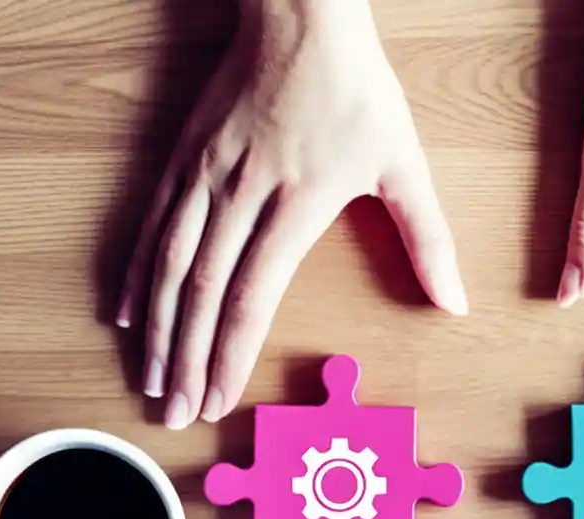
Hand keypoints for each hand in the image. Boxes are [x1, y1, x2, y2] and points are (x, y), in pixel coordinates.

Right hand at [116, 0, 466, 428]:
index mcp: (297, 204)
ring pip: (169, 264)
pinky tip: (128, 312)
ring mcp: (206, 176)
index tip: (219, 399)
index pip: (252, 296)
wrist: (301, 16)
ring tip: (149, 379)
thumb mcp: (404, 163)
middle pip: (202, 293)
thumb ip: (428, 238)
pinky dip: (136, 272)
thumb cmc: (357, 90)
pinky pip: (153, 224)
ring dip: (157, 329)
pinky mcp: (185, 156)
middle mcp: (242, 196)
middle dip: (187, 359)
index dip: (231, 354)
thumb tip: (455, 301)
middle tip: (174, 413)